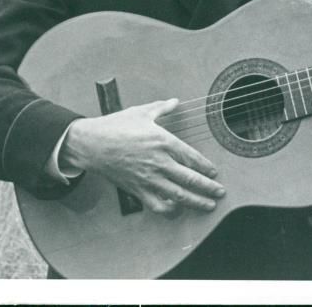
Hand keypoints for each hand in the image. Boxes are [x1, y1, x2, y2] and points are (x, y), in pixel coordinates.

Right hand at [60, 98, 224, 215]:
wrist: (91, 144)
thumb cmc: (116, 126)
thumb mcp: (141, 112)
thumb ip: (162, 108)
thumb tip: (175, 101)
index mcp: (163, 141)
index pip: (192, 157)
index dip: (206, 167)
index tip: (214, 172)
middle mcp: (159, 162)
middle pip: (190, 179)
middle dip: (208, 188)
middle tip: (220, 192)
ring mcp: (149, 178)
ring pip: (178, 196)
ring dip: (196, 202)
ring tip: (208, 206)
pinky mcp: (137, 190)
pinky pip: (157, 205)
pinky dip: (169, 211)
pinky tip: (177, 211)